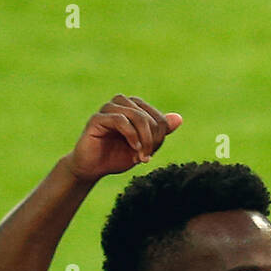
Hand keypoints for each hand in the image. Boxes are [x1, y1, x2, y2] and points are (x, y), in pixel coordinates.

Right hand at [63, 94, 182, 181]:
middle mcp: (121, 103)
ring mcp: (108, 108)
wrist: (92, 168)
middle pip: (149, 117)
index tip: (152, 154)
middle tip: (146, 157)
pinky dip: (132, 136)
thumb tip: (179, 118)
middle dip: (152, 140)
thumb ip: (159, 133)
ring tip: (140, 156)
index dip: (160, 138)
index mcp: (134, 107)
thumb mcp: (143, 146)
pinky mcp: (97, 118)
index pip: (159, 118)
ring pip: (137, 115)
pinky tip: (133, 149)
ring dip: (143, 139)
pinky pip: (121, 120)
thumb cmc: (116, 156)